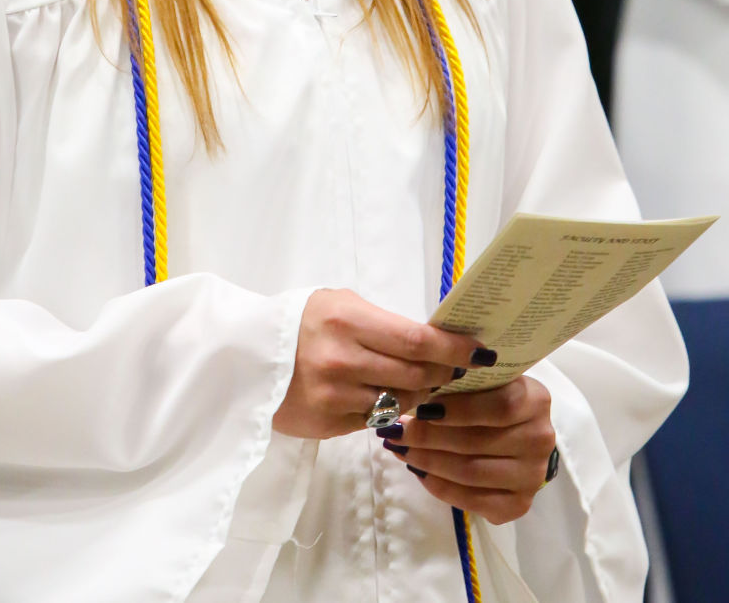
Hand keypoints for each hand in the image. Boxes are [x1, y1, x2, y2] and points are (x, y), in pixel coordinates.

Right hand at [272, 289, 488, 441]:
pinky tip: (394, 400)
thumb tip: (433, 341)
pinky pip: (377, 422)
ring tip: (427, 384)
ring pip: (402, 403)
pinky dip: (393, 412)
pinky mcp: (328, 425)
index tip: (480, 351)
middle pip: (416, 375)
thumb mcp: (340, 304)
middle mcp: (342, 360)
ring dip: (421, 396)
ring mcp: (335, 397)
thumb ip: (383, 323)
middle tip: (460, 370)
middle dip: (445, 373)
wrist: (248, 356)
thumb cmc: (303, 321)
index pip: (417, 340)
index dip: (454, 348)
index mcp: (347, 320)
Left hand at [376, 376, 555, 525]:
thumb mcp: (487, 380)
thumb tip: (417, 386)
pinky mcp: (518, 505)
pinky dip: (440, 486)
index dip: (459, 409)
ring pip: (471, 472)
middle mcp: (541, 440)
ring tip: (401, 449)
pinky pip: (472, 500)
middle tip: (397, 430)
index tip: (422, 407)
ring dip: (429, 461)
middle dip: (430, 436)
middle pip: (478, 442)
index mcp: (537, 400)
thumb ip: (464, 381)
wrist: (520, 435)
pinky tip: (419, 471)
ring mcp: (532, 477)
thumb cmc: (494, 397)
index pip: (499, 406)